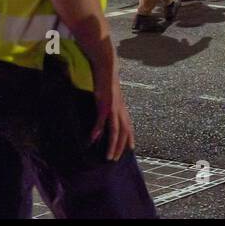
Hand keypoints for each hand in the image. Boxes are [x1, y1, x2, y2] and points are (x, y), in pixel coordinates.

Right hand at [87, 46, 135, 160]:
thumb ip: (108, 106)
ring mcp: (113, 107)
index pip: (129, 126)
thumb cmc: (106, 79)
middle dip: (121, 147)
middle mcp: (120, 109)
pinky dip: (98, 131)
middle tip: (115, 160)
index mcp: (122, 107)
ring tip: (108, 157)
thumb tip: (104, 113)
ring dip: (112, 145)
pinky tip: (93, 139)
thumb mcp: (109, 95)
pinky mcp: (104, 103)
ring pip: (116, 130)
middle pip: (124, 132)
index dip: (130, 138)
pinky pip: (101, 121)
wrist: (106, 66)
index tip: (131, 149)